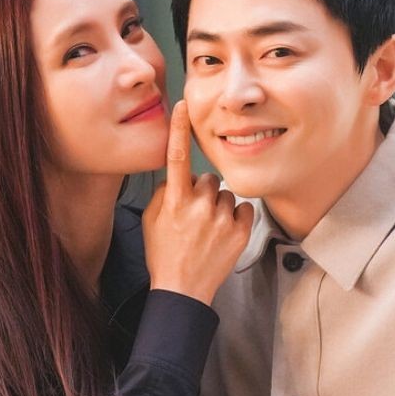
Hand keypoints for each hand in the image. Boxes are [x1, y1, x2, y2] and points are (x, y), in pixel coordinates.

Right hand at [143, 100, 253, 304]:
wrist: (183, 290)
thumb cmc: (164, 255)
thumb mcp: (151, 221)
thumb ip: (163, 193)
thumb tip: (177, 177)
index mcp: (174, 201)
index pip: (176, 157)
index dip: (178, 128)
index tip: (182, 105)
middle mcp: (198, 206)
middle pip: (208, 178)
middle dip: (203, 192)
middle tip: (195, 216)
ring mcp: (221, 219)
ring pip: (226, 194)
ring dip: (219, 206)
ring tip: (208, 230)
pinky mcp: (240, 231)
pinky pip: (243, 208)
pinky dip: (236, 217)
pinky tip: (223, 233)